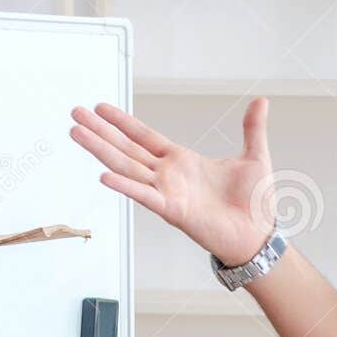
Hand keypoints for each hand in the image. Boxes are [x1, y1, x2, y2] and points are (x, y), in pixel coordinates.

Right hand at [69, 97, 277, 266]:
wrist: (260, 235)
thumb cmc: (255, 203)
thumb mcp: (254, 157)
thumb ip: (252, 129)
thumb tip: (261, 102)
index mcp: (183, 161)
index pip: (145, 136)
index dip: (123, 121)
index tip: (101, 107)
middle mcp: (169, 176)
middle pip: (127, 148)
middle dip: (100, 130)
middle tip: (75, 112)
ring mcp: (167, 193)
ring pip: (127, 167)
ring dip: (101, 150)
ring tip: (77, 133)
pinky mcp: (173, 211)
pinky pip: (145, 196)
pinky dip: (126, 186)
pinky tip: (104, 175)